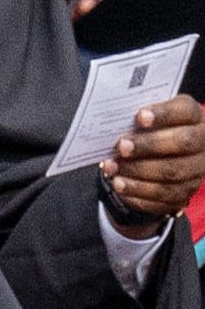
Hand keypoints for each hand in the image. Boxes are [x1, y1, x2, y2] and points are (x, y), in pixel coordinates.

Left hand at [99, 94, 204, 234]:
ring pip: (172, 173)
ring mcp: (196, 172)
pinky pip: (163, 197)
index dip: (163, 114)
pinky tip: (119, 185)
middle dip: (149, 145)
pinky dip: (138, 192)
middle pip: (182, 142)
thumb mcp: (148, 118)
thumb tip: (115, 119)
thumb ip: (139, 117)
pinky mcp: (183, 195)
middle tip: (122, 147)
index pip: (185, 111)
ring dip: (138, 172)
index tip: (139, 117)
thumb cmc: (150, 132)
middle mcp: (202, 144)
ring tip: (112, 168)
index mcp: (193, 117)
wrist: (160, 159)